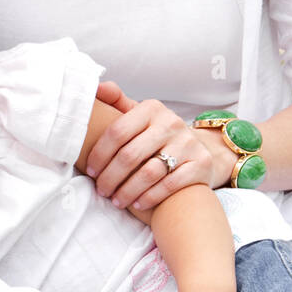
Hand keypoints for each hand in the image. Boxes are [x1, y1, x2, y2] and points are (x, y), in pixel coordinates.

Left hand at [85, 94, 214, 209]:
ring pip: (149, 173)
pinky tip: (138, 204)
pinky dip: (150, 197)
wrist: (201, 149)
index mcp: (151, 108)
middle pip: (130, 155)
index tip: (90, 171)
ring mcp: (188, 143)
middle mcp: (171, 123)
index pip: (117, 132)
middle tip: (101, 191)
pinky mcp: (201, 164)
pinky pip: (170, 184)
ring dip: (128, 191)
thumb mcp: (139, 115)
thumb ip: (117, 101)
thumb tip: (96, 87)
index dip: (99, 154)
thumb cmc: (157, 135)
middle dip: (110, 177)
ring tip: (117, 200)